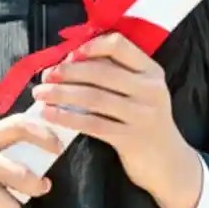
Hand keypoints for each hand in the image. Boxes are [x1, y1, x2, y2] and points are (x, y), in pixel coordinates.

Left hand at [31, 33, 203, 207]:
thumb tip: (71, 58)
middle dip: (68, 72)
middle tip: (45, 75)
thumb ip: (116, 73)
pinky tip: (50, 115)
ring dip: (61, 94)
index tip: (69, 54)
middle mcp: (149, 89)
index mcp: (151, 70)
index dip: (91, 46)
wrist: (168, 161)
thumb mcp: (141, 91)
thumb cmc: (146, 119)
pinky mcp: (130, 138)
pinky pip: (92, 124)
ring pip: (94, 98)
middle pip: (102, 72)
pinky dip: (67, 118)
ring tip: (40, 94)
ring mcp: (141, 114)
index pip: (119, 45)